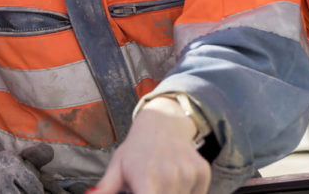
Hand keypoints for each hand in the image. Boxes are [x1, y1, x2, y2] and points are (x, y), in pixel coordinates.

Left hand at [90, 96, 209, 193]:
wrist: (163, 121)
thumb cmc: (137, 149)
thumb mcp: (117, 167)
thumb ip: (105, 188)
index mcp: (145, 180)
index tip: (142, 192)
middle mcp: (169, 178)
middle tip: (150, 184)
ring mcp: (188, 174)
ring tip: (162, 183)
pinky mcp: (202, 172)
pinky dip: (188, 191)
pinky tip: (177, 179)